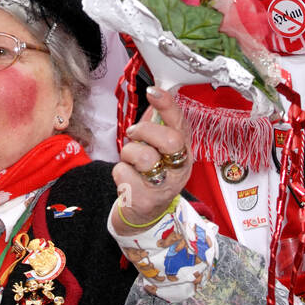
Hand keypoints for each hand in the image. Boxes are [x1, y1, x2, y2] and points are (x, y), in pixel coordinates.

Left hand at [112, 86, 192, 226]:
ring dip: (128, 154)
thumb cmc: (151, 175)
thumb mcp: (159, 150)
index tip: (153, 91)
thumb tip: (155, 96)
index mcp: (184, 151)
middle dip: (145, 130)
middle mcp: (180, 169)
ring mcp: (165, 186)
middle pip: (169, 140)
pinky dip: (119, 173)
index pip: (181, 123)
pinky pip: (123, 173)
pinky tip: (128, 180)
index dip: (168, 105)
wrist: (144, 214)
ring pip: (143, 156)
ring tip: (131, 162)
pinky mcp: (146, 200)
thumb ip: (157, 124)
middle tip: (133, 134)